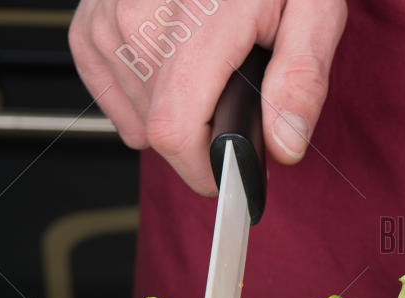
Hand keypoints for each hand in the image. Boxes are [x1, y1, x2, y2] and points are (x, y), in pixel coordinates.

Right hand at [69, 0, 347, 194]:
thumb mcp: (315, 9)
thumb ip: (302, 79)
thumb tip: (284, 145)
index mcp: (199, 16)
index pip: (175, 128)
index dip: (206, 170)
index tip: (234, 175)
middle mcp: (139, 12)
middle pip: (158, 130)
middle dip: (203, 139)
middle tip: (238, 100)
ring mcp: (107, 13)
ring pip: (136, 116)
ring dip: (175, 116)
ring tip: (210, 73)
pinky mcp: (90, 19)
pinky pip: (109, 91)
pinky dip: (140, 98)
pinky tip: (172, 76)